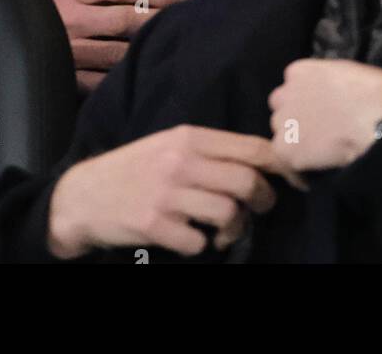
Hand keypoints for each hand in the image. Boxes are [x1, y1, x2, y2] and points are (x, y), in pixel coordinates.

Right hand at [36, 0, 189, 92]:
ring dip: (148, 47)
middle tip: (184, 16)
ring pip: (120, 52)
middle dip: (162, 17)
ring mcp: (69, 49)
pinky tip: (140, 68)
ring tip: (168, 42)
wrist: (0, 20)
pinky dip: (124, 73)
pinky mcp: (66, 75)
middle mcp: (72, 18)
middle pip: (129, 20)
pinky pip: (103, 78)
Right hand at [47, 125, 283, 258]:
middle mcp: (181, 161)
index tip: (297, 179)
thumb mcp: (171, 145)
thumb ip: (210, 150)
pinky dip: (201, 246)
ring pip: (228, 213)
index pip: (251, 147)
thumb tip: (262, 161)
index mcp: (189, 136)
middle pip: (247, 181)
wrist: (84, 195)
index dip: (282, 165)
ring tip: (224, 230)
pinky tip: (190, 238)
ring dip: (234, 228)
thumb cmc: (136, 168)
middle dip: (263, 200)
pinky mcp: (153, 224)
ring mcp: (167, 193)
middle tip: (260, 208)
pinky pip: (198, 242)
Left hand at [268, 59, 381, 173]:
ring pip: (283, 136)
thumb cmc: (377, 93)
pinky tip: (319, 173)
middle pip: (282, 112)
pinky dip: (301, 172)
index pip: (292, 89)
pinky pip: (287, 164)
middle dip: (297, 121)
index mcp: (299, 71)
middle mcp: (284, 94)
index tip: (322, 113)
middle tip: (321, 134)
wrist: (381, 120)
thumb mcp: (349, 72)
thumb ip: (328, 82)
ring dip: (298, 145)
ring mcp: (283, 123)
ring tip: (322, 155)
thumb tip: (332, 94)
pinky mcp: (286, 151)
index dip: (307, 102)